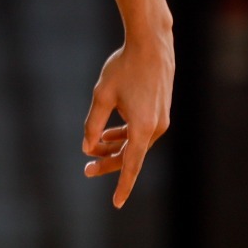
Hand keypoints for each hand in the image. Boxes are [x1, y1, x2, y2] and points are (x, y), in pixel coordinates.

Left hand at [82, 28, 173, 207]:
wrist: (151, 44)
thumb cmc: (124, 67)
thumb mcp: (102, 96)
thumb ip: (93, 124)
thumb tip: (88, 148)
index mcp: (142, 128)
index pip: (131, 165)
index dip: (123, 186)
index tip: (117, 203)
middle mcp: (156, 128)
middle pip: (131, 155)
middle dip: (108, 162)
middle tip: (86, 169)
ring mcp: (161, 120)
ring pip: (136, 143)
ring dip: (116, 147)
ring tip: (94, 147)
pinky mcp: (162, 111)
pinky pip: (141, 132)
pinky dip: (126, 135)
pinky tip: (110, 132)